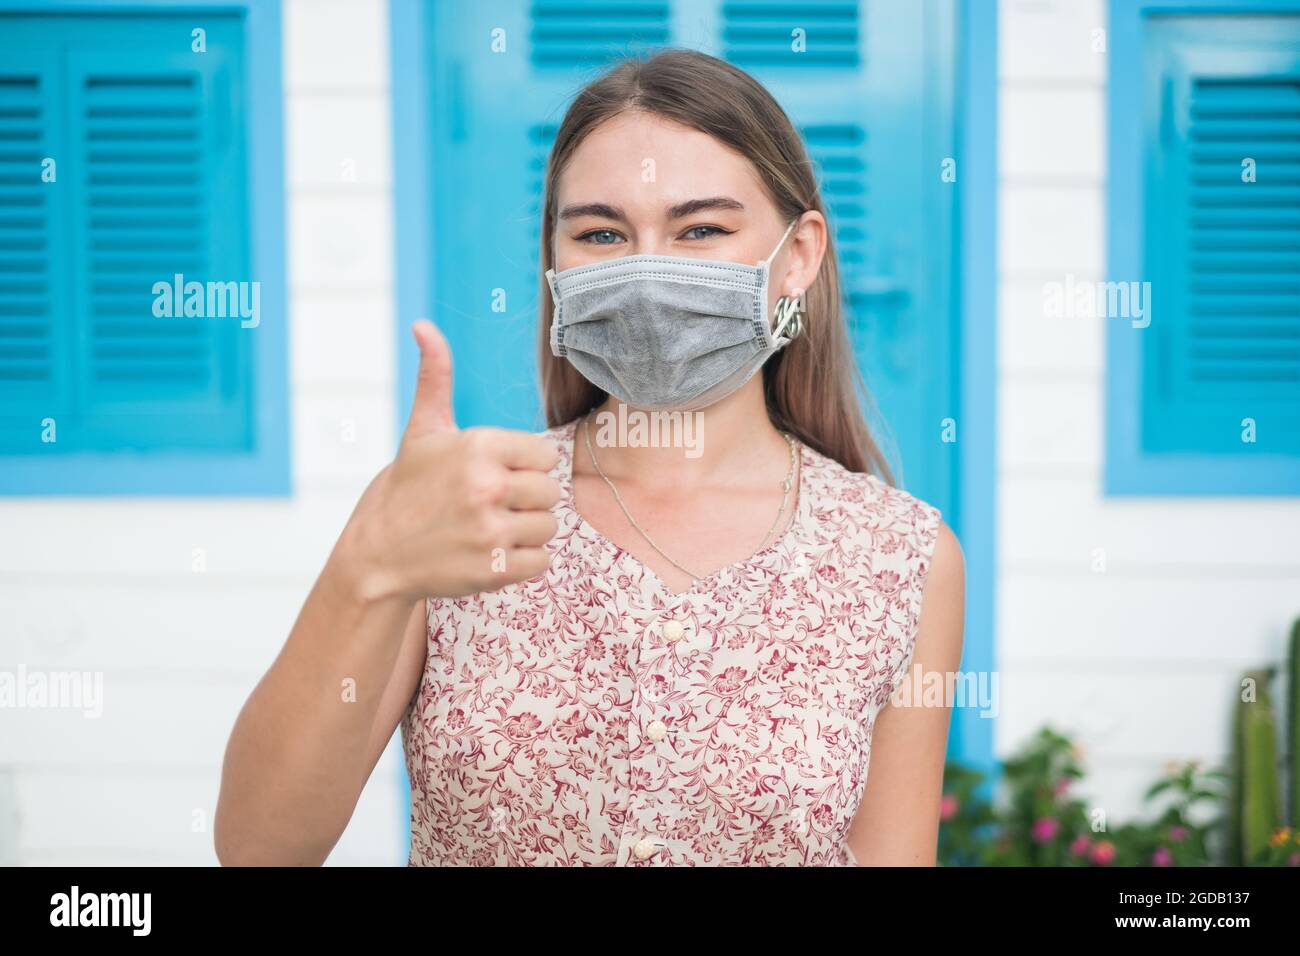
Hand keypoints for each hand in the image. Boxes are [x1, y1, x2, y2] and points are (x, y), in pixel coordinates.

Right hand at [351, 320, 561, 600]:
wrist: (378, 554)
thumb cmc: (408, 488)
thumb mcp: (423, 430)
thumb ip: (435, 378)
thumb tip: (423, 325)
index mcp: (479, 447)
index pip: (546, 455)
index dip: (525, 466)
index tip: (497, 474)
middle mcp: (488, 486)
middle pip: (551, 491)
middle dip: (527, 499)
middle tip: (492, 504)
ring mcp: (492, 530)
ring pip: (548, 526)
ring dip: (526, 530)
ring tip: (491, 528)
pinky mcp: (495, 569)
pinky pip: (542, 561)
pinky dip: (524, 561)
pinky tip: (494, 552)